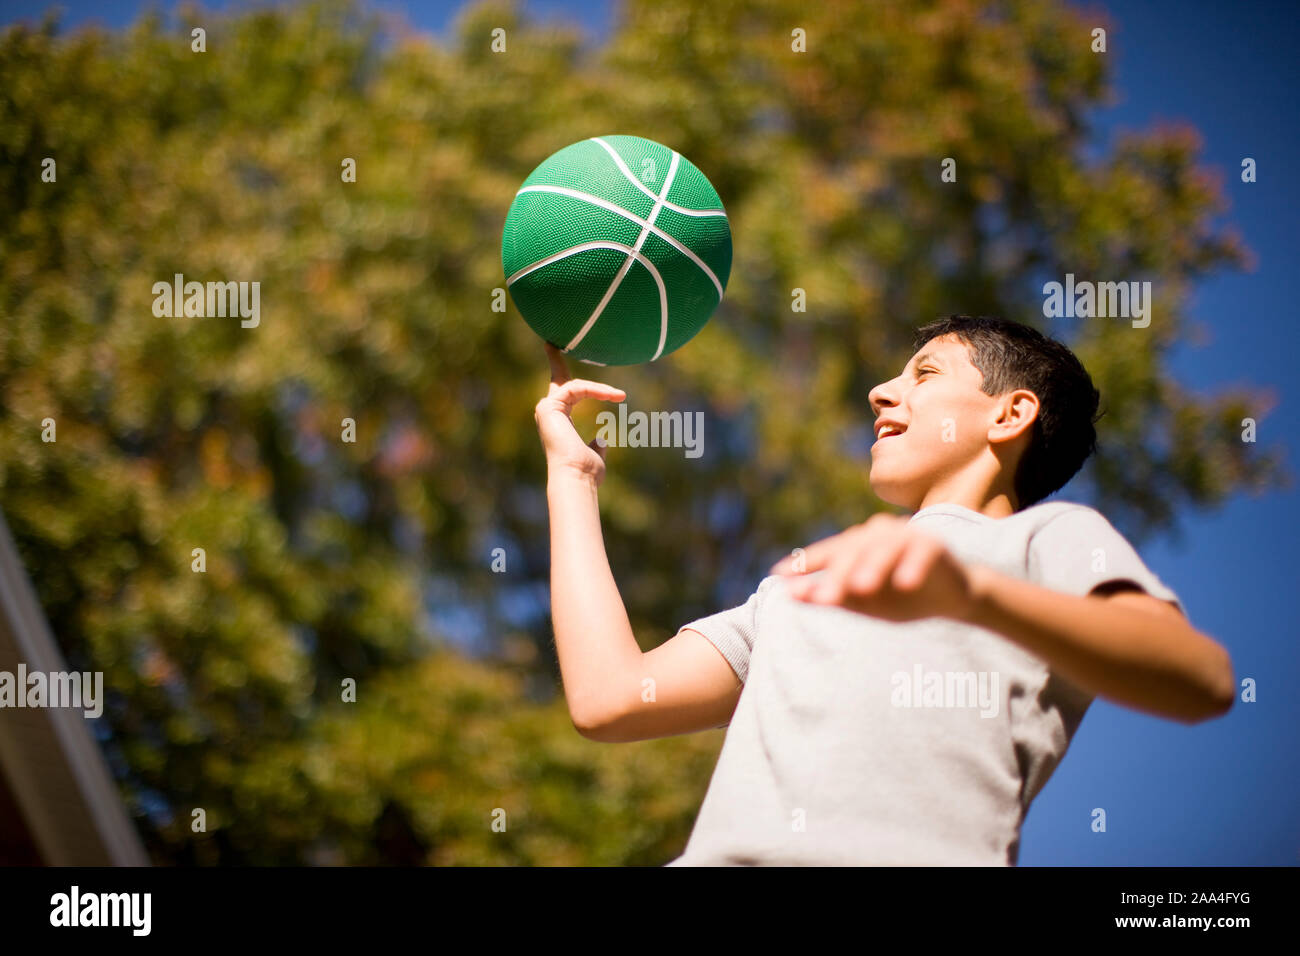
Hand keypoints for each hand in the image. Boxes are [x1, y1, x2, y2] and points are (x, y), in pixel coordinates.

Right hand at [534, 343, 625, 485]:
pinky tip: (613, 396)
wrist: (576, 478)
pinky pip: (576, 388)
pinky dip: (596, 390)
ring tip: (621, 395)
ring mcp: (546, 409)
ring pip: (575, 385)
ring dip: (601, 389)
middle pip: (557, 379)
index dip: (568, 377)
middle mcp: (548, 413)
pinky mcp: (549, 406)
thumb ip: (596, 446)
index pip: (565, 393)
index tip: (570, 366)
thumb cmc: (586, 472)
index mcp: (559, 422)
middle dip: (556, 359)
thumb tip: (602, 440)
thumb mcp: (595, 455)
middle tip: (553, 341)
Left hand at [768, 514, 979, 622]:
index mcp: (857, 545)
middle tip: (823, 600)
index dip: (804, 563)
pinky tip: (905, 584)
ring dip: (873, 568)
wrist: (952, 597)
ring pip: (884, 549)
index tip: (778, 575)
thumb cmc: (900, 598)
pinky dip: (912, 567)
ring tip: (861, 588)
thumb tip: (789, 595)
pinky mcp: (934, 544)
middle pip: (853, 552)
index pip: (827, 552)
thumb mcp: (862, 602)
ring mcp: (906, 535)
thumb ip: (828, 596)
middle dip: (837, 576)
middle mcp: (877, 534)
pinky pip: (921, 554)